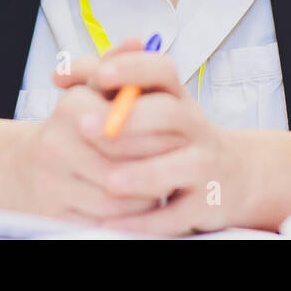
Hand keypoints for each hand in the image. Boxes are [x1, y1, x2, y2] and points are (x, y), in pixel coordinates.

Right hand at [5, 74, 163, 225]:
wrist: (27, 167)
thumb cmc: (72, 125)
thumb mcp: (92, 88)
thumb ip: (118, 63)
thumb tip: (138, 40)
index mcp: (71, 109)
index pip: (129, 127)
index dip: (157, 135)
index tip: (176, 138)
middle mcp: (54, 147)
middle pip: (125, 165)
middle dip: (155, 168)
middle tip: (175, 167)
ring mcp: (51, 185)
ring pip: (118, 200)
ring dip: (144, 196)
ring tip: (159, 186)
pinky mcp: (53, 217)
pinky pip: (103, 225)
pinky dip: (127, 219)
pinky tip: (137, 206)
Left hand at [67, 44, 290, 234]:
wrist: (230, 174)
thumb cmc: (167, 134)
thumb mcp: (142, 103)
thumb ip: (99, 81)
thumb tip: (60, 73)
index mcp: (176, 95)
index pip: (161, 70)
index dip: (132, 68)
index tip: (100, 74)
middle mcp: (194, 125)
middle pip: (170, 114)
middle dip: (129, 120)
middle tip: (86, 125)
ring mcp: (204, 164)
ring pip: (180, 166)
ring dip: (143, 173)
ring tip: (109, 181)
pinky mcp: (206, 203)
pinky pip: (178, 214)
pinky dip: (146, 221)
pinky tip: (113, 222)